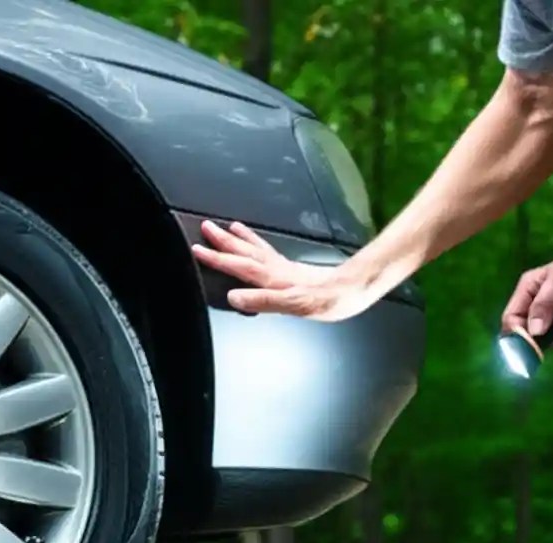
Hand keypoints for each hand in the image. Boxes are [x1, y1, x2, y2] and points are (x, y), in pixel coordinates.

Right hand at [190, 220, 375, 320]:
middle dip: (223, 241)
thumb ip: (264, 301)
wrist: (356, 289)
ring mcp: (286, 269)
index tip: (197, 248)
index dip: (217, 258)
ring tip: (228, 227)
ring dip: (240, 239)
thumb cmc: (329, 301)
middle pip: (245, 252)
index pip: (239, 266)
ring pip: (256, 250)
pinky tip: (259, 247)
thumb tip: (234, 297)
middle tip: (205, 227)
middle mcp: (277, 271)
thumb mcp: (295, 306)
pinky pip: (270, 253)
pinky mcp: (296, 271)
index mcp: (274, 279)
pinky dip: (260, 246)